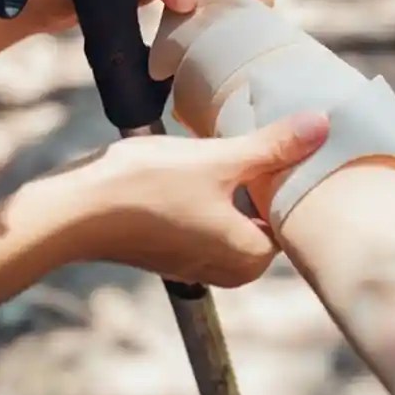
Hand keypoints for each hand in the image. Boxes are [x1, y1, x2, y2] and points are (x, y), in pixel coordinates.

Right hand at [74, 111, 327, 286]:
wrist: (72, 212)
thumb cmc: (145, 190)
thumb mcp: (218, 159)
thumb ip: (273, 146)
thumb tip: (323, 126)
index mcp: (249, 257)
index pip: (294, 217)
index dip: (296, 179)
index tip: (297, 146)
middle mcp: (228, 269)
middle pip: (266, 218)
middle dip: (266, 181)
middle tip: (268, 138)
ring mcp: (197, 261)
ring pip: (235, 217)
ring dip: (237, 184)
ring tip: (235, 145)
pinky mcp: (172, 249)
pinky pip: (207, 219)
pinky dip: (210, 194)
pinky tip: (201, 163)